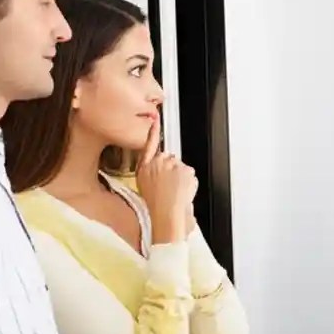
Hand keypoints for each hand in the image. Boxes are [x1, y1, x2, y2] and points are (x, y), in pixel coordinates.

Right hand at [135, 120, 197, 241]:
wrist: (167, 214)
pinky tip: (183, 191)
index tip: (156, 119)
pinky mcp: (186, 169)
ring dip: (181, 177)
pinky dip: (189, 182)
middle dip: (172, 169)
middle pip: (170, 159)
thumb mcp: (143, 187)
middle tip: (170, 186)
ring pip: (181, 168)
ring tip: (175, 191)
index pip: (150, 143)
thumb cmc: (155, 205)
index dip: (154, 131)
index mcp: (145, 167)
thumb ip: (150, 173)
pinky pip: (190, 174)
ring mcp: (173, 164)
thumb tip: (157, 172)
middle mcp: (158, 162)